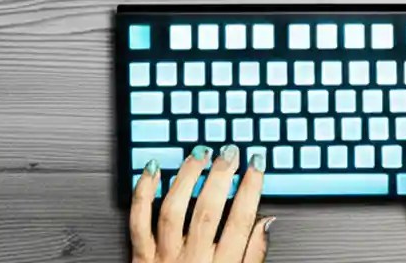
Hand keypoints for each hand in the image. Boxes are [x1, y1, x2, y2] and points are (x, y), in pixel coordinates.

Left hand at [129, 144, 271, 262]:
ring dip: (187, 177)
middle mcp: (192, 259)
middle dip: (221, 176)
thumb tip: (266, 223)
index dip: (251, 188)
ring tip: (198, 155)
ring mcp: (164, 256)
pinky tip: (153, 170)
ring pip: (174, 209)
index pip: (240, 220)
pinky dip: (144, 193)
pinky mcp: (141, 256)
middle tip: (229, 153)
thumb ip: (253, 255)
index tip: (256, 166)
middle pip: (208, 210)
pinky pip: (139, 220)